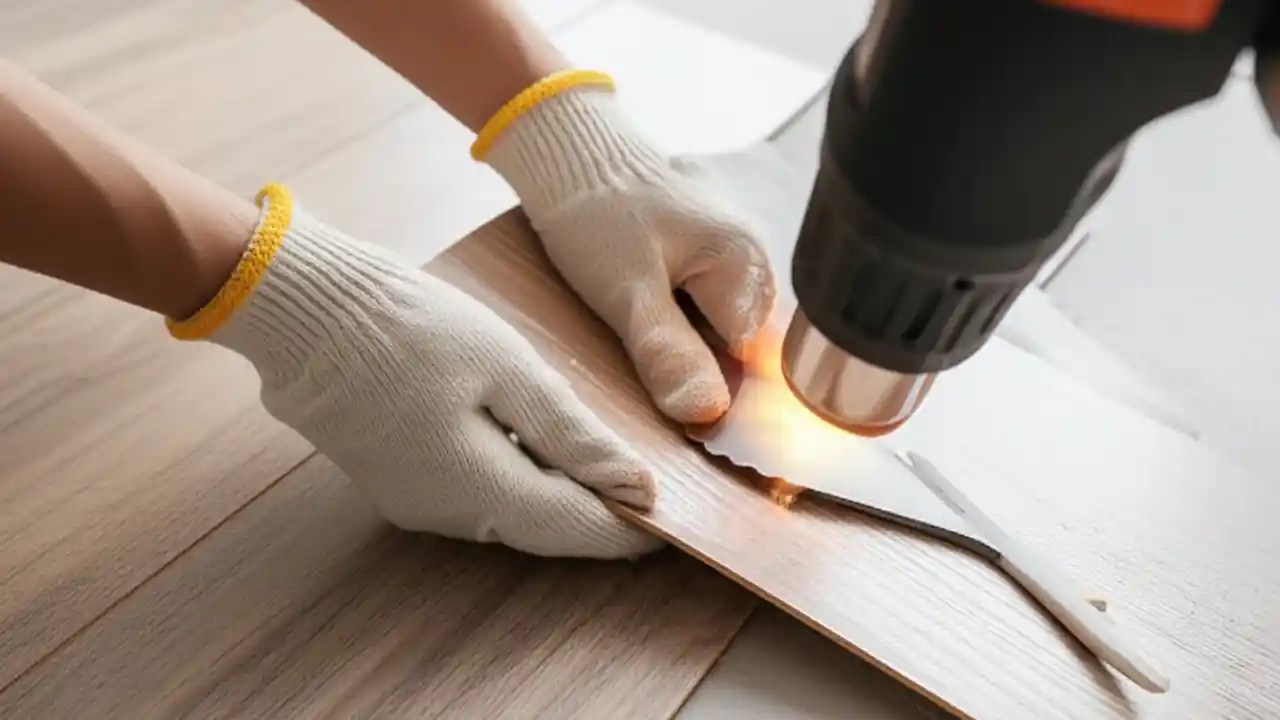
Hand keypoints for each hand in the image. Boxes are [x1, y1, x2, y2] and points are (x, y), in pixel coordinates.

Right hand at [200, 189, 660, 557]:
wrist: (306, 310)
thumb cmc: (409, 326)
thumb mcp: (508, 367)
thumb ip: (574, 435)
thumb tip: (635, 489)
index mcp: (477, 489)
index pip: (575, 530)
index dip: (627, 529)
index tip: (670, 517)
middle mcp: (445, 515)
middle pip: (543, 529)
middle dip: (597, 514)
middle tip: (645, 489)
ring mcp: (414, 503)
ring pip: (510, 515)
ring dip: (558, 495)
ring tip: (603, 464)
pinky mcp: (397, 482)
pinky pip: (475, 495)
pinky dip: (517, 479)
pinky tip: (538, 446)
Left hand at [486, 86, 775, 424]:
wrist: (568, 150)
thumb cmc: (596, 215)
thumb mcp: (627, 293)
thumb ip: (669, 354)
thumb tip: (709, 416)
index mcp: (746, 265)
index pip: (746, 363)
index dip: (706, 387)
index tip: (661, 390)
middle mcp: (753, 259)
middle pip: (733, 349)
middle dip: (692, 362)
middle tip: (639, 346)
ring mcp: (731, 255)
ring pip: (713, 330)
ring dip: (679, 342)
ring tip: (636, 323)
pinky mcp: (705, 254)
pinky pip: (699, 307)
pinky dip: (672, 319)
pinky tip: (643, 308)